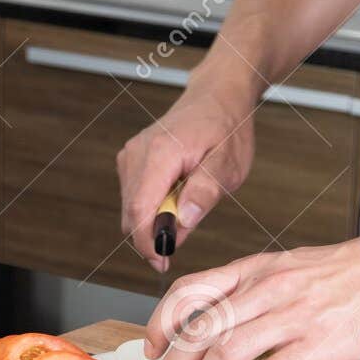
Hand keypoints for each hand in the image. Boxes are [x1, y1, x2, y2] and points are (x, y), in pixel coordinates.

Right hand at [116, 72, 257, 269]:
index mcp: (160, 154)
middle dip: (153, 235)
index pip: (140, 211)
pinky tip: (176, 198)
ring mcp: (130, 156)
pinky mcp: (130, 161)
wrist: (217, 97)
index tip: (163, 263)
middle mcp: (137, 154)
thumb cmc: (227, 128)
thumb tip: (183, 220)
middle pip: (132, 214)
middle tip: (183, 237)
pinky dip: (152, 208)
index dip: (147, 244)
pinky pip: (134, 198)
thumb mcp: (229, 163)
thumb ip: (206, 191)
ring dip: (154, 221)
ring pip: (131, 209)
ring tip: (186, 208)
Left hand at [142, 230, 359, 359]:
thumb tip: (234, 328)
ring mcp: (289, 315)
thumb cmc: (351, 272)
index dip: (161, 321)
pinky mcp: (315, 341)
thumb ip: (259, 293)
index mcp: (255, 270)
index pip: (190, 291)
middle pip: (198, 330)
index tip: (150, 347)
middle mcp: (264, 290)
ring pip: (224, 353)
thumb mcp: (291, 267)